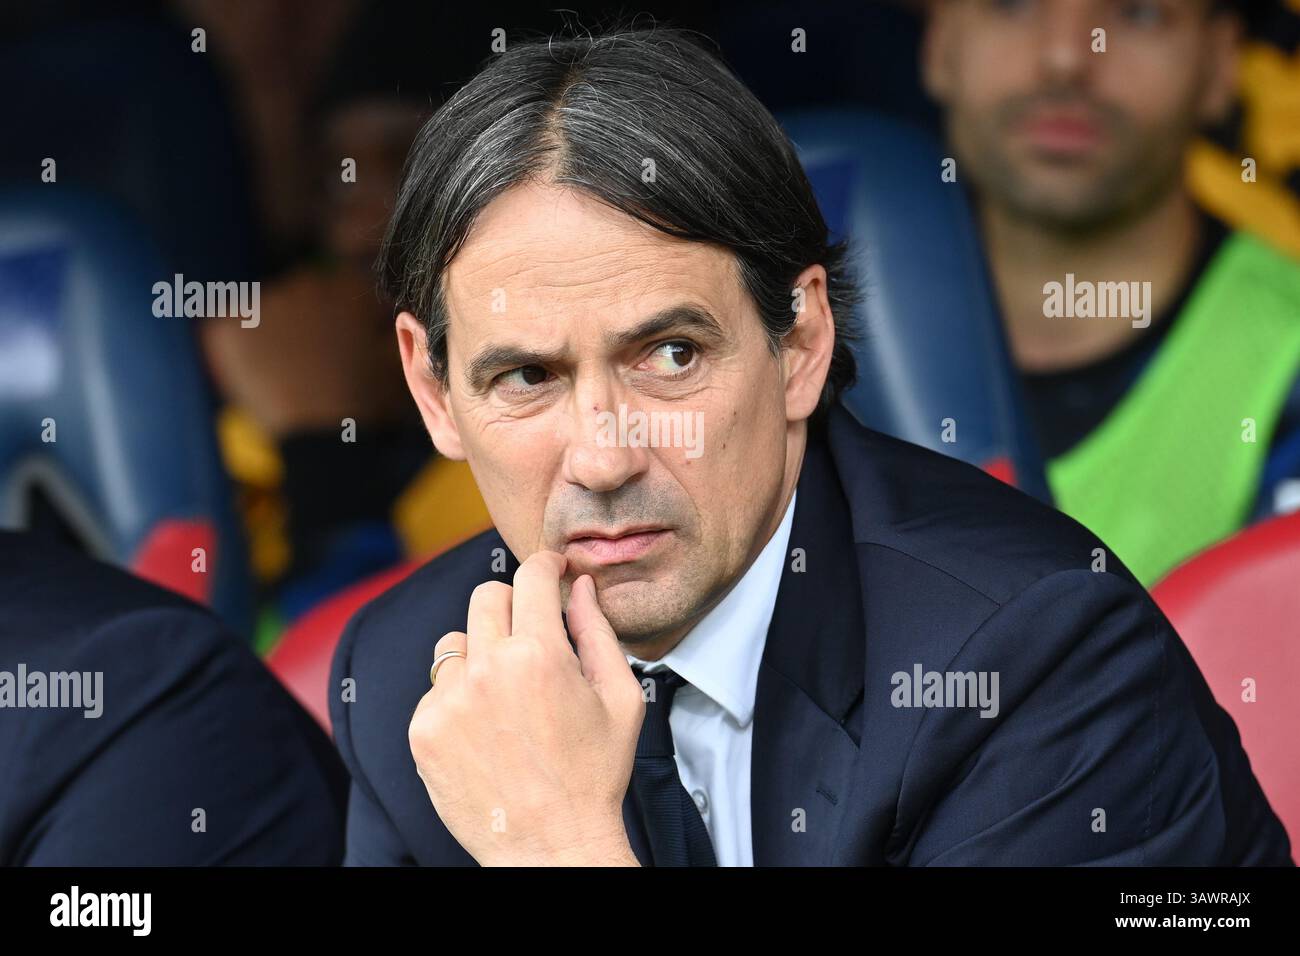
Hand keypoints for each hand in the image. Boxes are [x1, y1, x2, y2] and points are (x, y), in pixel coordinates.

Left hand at [408, 551, 644, 865]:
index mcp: (540, 654)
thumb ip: (598, 632)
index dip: (545, 566)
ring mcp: (449, 700)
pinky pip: (436, 687)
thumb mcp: (620, 699)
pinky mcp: (424, 729)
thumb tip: (579, 586)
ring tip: (506, 693)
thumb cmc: (593, 775)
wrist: (550, 846)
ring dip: (480, 651)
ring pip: (456, 641)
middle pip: (486, 596)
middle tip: (530, 633)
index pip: (531, 577)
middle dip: (513, 604)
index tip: (550, 570)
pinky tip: (486, 727)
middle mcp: (488, 669)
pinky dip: (458, 696)